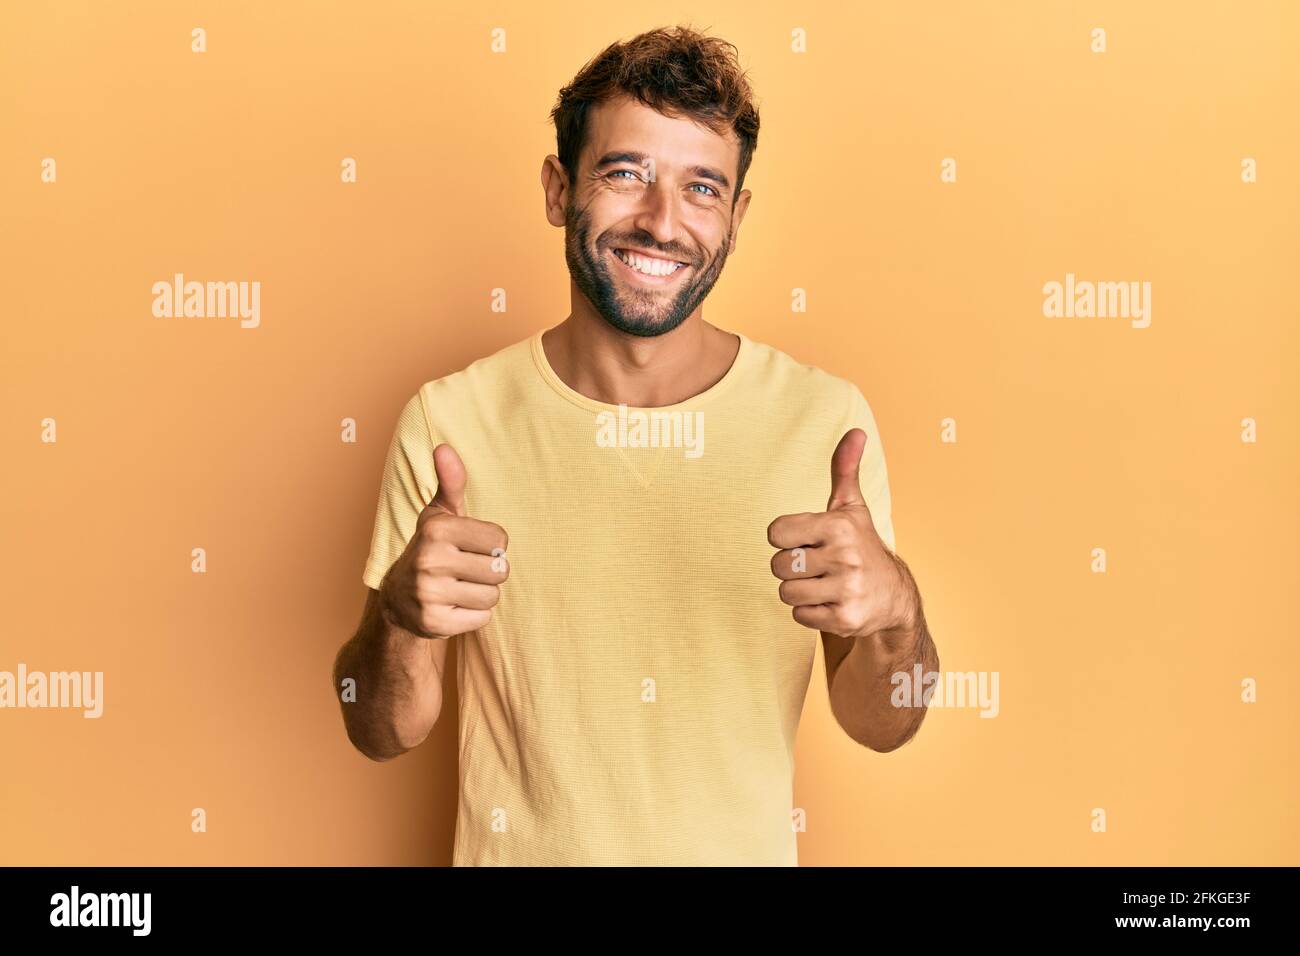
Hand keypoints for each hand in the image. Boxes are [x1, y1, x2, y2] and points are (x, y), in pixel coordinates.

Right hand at [379, 443, 509, 638]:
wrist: (397, 600)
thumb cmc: (431, 549)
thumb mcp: (439, 515)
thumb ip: (450, 482)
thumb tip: (444, 448)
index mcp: (437, 529)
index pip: (500, 539)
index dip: (491, 544)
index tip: (471, 547)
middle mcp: (430, 560)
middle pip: (499, 570)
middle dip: (488, 572)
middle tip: (465, 570)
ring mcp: (430, 594)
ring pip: (492, 596)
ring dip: (481, 595)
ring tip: (459, 588)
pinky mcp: (434, 623)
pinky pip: (481, 619)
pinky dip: (473, 616)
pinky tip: (453, 606)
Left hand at [767, 429, 911, 639]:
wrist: (894, 596)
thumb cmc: (861, 546)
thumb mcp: (852, 508)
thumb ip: (844, 470)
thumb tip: (856, 431)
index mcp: (838, 526)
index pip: (775, 533)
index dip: (785, 539)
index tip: (807, 540)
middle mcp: (844, 556)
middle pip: (777, 566)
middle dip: (791, 568)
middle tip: (816, 566)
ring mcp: (846, 589)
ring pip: (786, 593)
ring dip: (799, 592)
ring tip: (823, 584)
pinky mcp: (845, 618)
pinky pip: (800, 616)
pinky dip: (810, 613)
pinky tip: (830, 602)